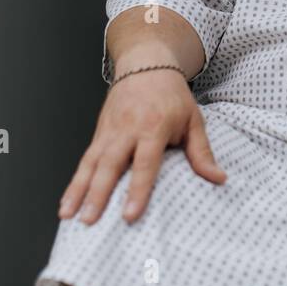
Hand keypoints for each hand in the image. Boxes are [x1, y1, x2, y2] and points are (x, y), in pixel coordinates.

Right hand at [57, 68, 224, 224]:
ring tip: (69, 216)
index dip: (137, 190)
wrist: (146, 64)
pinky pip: (85, 159)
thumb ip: (202, 152)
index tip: (130, 215)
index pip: (144, 163)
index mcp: (153, 127)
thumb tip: (219, 179)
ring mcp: (109, 131)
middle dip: (98, 195)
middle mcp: (127, 130)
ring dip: (78, 191)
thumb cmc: (172, 95)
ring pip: (91, 163)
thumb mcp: (193, 120)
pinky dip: (74, 181)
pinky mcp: (99, 133)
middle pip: (110, 165)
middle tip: (89, 221)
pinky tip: (67, 201)